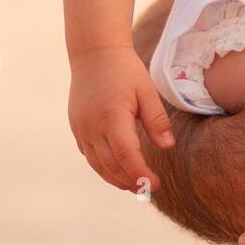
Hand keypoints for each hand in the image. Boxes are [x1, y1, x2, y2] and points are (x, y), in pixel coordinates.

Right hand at [68, 46, 173, 189]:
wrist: (94, 54)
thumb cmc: (125, 71)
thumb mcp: (147, 92)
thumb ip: (157, 120)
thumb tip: (167, 147)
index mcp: (111, 117)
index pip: (126, 156)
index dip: (140, 174)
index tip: (154, 185)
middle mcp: (92, 126)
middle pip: (110, 165)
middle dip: (130, 181)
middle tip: (148, 190)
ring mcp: (80, 128)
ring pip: (96, 164)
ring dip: (115, 178)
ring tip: (134, 187)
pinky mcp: (76, 127)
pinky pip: (88, 154)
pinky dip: (102, 167)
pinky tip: (117, 171)